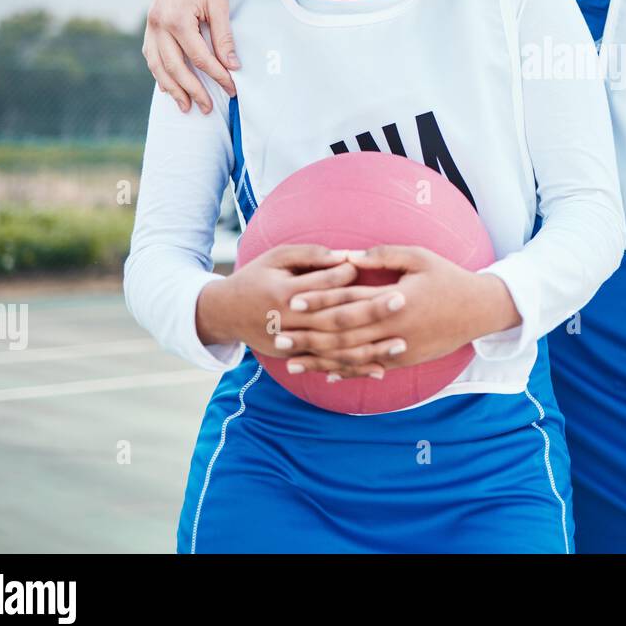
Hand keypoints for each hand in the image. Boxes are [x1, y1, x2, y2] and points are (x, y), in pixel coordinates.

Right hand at [142, 0, 249, 113]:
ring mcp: (151, 24)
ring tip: (185, 106)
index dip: (217, 76)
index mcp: (177, 20)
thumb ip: (224, 37)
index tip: (232, 89)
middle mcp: (159, 24)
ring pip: (157, 65)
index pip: (200, 59)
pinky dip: (158, 72)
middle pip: (175, 67)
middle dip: (193, 91)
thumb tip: (232, 66)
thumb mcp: (220, 4)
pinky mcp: (150, 22)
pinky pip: (151, 53)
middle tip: (208, 108)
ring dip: (171, 88)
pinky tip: (168, 86)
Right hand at [195, 244, 389, 378]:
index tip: (376, 269)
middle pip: (334, 319)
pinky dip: (353, 369)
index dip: (350, 277)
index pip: (323, 286)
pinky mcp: (294, 357)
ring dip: (370, 349)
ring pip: (334, 350)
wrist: (224, 312)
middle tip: (402, 301)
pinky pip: (328, 365)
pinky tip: (380, 370)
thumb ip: (310, 255)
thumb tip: (346, 256)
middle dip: (370, 311)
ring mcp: (291, 344)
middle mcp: (288, 322)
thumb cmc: (257, 276)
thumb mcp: (277, 257)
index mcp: (283, 294)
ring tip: (401, 344)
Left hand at [281, 245, 521, 378]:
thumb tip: (346, 255)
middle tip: (278, 336)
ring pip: (352, 357)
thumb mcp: (419, 257)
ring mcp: (399, 348)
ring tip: (291, 361)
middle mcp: (394, 328)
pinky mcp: (405, 360)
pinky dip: (346, 371)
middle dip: (308, 336)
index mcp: (395, 300)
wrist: (480, 310)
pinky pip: (370, 368)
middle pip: (343, 335)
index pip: (348, 302)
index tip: (291, 302)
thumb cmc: (448, 277)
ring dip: (319, 360)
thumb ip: (382, 256)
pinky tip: (325, 373)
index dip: (318, 302)